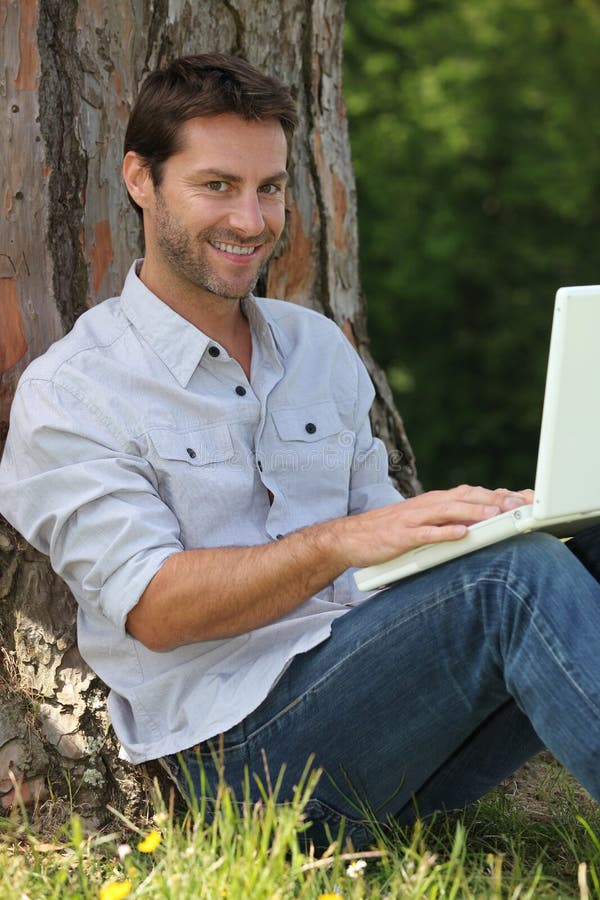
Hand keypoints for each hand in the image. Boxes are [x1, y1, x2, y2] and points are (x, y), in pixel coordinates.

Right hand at [331, 484, 533, 569]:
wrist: (350, 537)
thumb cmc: (389, 532)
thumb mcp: (422, 523)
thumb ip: (448, 521)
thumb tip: (480, 524)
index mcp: (433, 502)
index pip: (471, 493)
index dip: (498, 494)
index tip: (523, 499)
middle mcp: (426, 505)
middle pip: (464, 497)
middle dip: (493, 499)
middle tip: (518, 504)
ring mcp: (413, 520)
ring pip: (448, 511)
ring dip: (473, 512)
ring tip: (494, 514)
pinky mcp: (401, 536)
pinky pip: (425, 533)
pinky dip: (444, 533)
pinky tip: (460, 534)